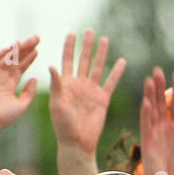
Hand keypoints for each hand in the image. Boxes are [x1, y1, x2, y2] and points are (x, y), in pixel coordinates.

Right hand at [0, 37, 39, 134]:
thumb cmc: (3, 117)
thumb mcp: (22, 104)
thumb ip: (29, 92)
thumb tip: (35, 79)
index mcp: (10, 85)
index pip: (21, 68)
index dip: (29, 59)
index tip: (38, 50)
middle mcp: (2, 77)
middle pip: (15, 60)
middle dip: (25, 49)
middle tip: (36, 38)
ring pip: (6, 58)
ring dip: (16, 49)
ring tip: (26, 40)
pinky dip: (2, 53)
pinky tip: (12, 46)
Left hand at [49, 31, 124, 152]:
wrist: (78, 142)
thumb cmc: (63, 126)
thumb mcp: (56, 104)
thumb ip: (57, 85)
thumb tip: (52, 65)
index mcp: (65, 84)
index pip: (67, 60)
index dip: (69, 47)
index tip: (71, 33)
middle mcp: (79, 84)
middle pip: (83, 60)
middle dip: (86, 46)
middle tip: (90, 31)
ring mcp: (91, 91)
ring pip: (97, 68)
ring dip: (101, 54)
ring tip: (105, 40)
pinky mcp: (103, 99)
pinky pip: (110, 83)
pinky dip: (116, 72)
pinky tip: (121, 61)